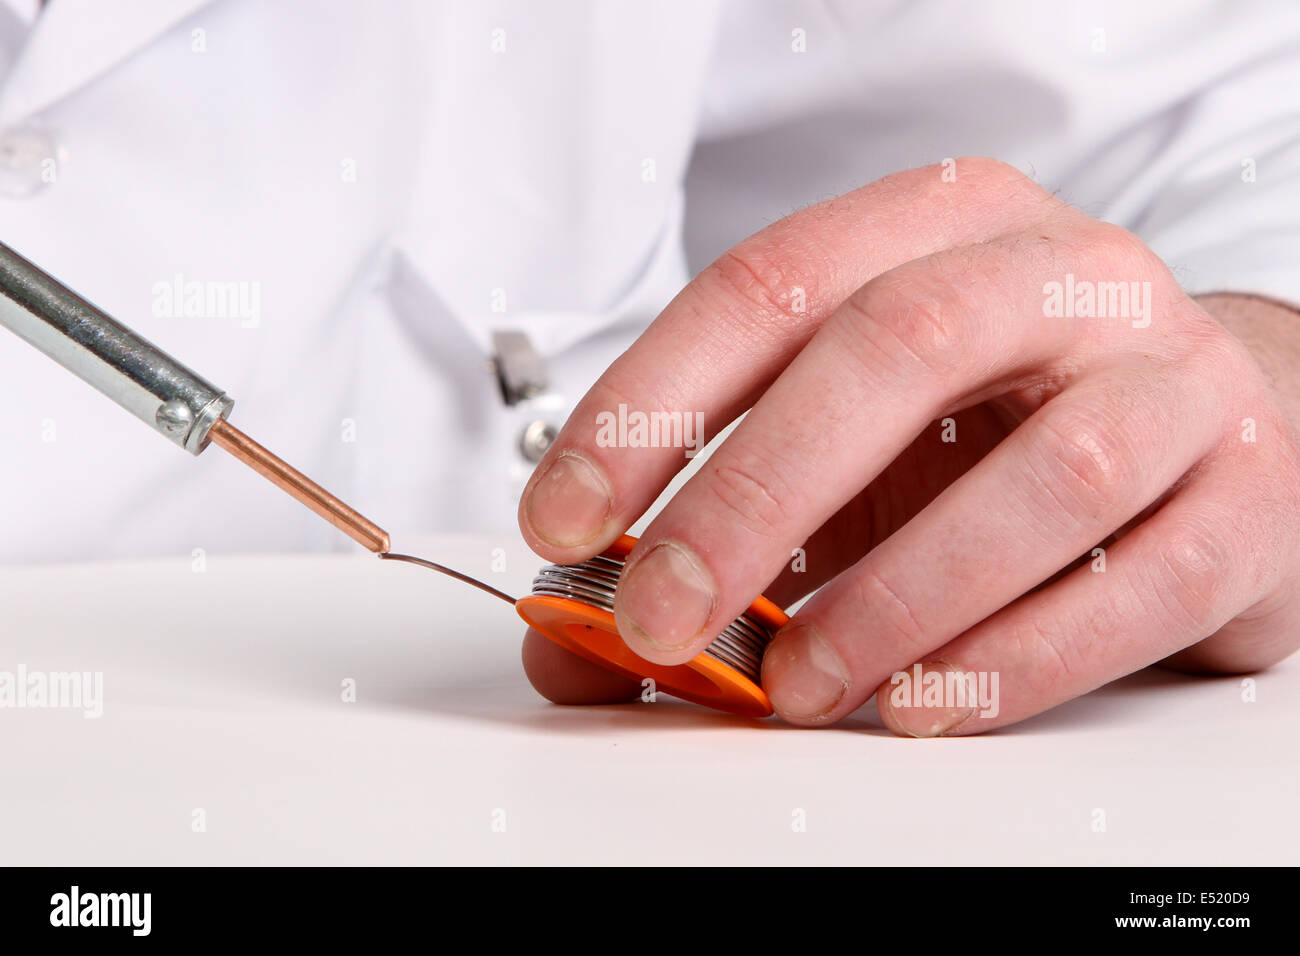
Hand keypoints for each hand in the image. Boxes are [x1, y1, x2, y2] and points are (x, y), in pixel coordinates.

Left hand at [517, 157, 1299, 734]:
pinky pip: (1137, 586)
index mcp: (934, 228)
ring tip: (795, 685)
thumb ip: (720, 531)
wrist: (1207, 424)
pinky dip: (1012, 661)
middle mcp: (1058, 275)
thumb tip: (580, 640)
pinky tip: (917, 705)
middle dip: (752, 496)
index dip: (651, 406)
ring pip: (1043, 475)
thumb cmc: (1001, 421)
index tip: (564, 518)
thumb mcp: (850, 445)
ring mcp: (1172, 378)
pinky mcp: (1247, 494)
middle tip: (660, 614)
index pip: (766, 286)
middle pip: (892, 351)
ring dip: (890, 598)